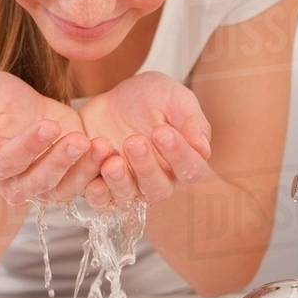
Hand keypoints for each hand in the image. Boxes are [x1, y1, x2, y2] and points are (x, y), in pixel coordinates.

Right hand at [0, 71, 116, 205]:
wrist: (26, 98)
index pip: (8, 164)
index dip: (29, 146)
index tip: (50, 125)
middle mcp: (14, 184)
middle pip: (37, 182)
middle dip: (59, 161)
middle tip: (79, 139)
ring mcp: (43, 185)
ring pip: (62, 189)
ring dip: (82, 170)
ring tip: (97, 145)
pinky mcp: (68, 178)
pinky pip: (83, 184)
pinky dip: (96, 170)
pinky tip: (106, 149)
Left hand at [77, 71, 212, 209]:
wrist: (108, 97)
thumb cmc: (148, 98)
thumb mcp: (172, 97)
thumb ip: (190, 119)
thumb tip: (203, 147)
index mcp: (182, 160)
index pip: (191, 170)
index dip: (179, 155)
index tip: (162, 132)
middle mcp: (158, 179)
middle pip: (159, 190)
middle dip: (146, 167)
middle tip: (133, 141)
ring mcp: (129, 186)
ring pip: (128, 198)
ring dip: (119, 180)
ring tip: (110, 157)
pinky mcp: (102, 185)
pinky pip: (101, 200)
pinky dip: (97, 193)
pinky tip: (93, 179)